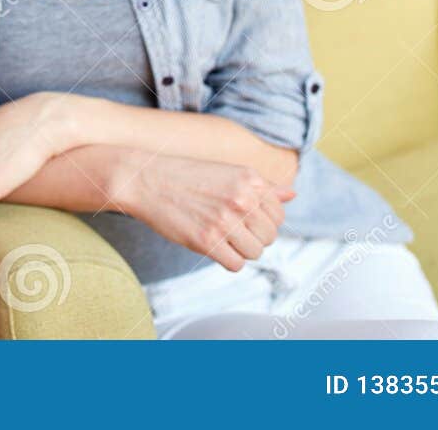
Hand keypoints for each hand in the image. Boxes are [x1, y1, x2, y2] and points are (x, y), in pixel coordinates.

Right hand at [109, 151, 295, 271]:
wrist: (145, 179)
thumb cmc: (185, 175)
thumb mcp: (228, 172)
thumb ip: (262, 186)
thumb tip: (292, 195)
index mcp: (250, 180)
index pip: (278, 216)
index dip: (263, 222)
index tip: (244, 220)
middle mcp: (242, 199)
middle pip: (269, 237)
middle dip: (253, 238)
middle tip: (230, 230)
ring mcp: (225, 221)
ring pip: (255, 253)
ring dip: (240, 250)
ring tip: (221, 237)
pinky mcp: (207, 241)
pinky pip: (236, 264)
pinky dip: (227, 260)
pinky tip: (213, 246)